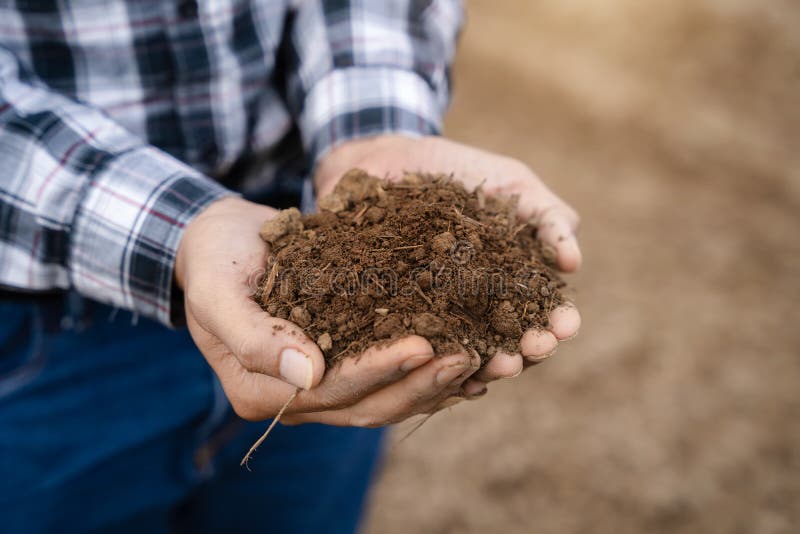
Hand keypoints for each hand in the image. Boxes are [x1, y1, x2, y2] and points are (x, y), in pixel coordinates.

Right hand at [176, 197, 478, 424]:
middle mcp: (296, 398)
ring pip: (389, 397)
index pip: (331, 391)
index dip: (379, 372)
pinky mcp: (344, 360)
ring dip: (435, 383)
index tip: (424, 344)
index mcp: (261, 391)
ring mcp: (322, 385)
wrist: (222, 242)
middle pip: (370, 405)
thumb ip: (253, 336)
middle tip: (469, 356)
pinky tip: (470, 358)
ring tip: (482, 358)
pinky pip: (393, 376)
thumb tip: (307, 374)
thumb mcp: (217, 289)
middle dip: (421, 383)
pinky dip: (430, 371)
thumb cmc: (215, 260)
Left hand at [316, 135, 581, 399]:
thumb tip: (573, 263)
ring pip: (470, 351)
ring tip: (500, 364)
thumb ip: (548, 218)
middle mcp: (481, 306)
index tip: (565, 327)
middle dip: (529, 350)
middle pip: (512, 341)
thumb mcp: (514, 184)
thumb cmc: (462, 170)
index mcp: (515, 280)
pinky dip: (435, 362)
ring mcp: (441, 314)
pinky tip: (447, 371)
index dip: (558, 322)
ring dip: (490, 364)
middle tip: (535, 349)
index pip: (544, 312)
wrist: (393, 158)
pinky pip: (417, 345)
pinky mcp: (400, 315)